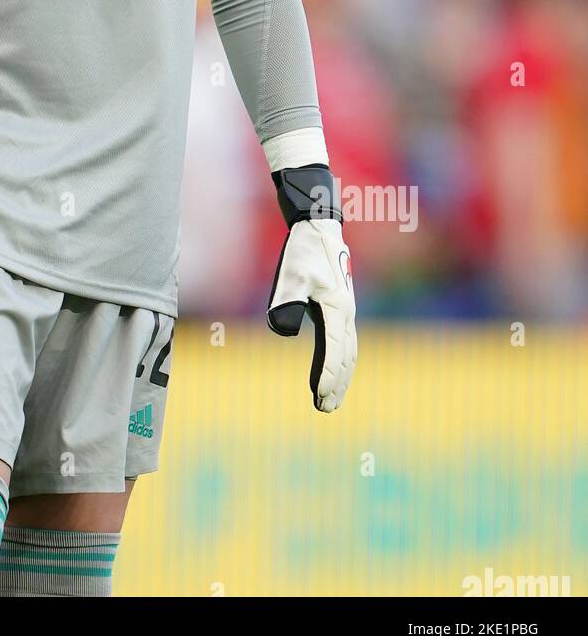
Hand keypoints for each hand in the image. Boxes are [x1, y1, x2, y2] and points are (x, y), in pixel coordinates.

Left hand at [267, 217, 355, 411]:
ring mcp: (346, 310)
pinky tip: (329, 370)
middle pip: (345, 358)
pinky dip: (339, 361)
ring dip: (340, 376)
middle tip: (324, 408)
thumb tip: (286, 331)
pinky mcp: (340, 306)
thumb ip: (287, 302)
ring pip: (347, 352)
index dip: (326, 376)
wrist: (319, 227)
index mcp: (337, 308)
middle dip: (336, 384)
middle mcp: (346, 313)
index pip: (333, 352)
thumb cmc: (303, 251)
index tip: (318, 397)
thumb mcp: (291, 275)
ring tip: (329, 399)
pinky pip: (343, 342)